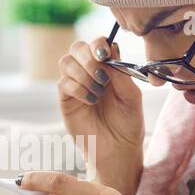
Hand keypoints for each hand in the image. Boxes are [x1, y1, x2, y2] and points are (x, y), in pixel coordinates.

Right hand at [57, 33, 143, 194]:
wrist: (117, 150)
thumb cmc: (128, 125)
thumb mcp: (132, 97)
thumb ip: (121, 73)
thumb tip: (108, 52)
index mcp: (109, 67)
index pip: (98, 43)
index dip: (99, 43)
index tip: (105, 53)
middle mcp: (90, 72)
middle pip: (77, 48)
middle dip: (88, 57)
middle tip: (102, 76)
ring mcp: (76, 85)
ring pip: (66, 62)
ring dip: (83, 73)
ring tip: (98, 91)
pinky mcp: (66, 100)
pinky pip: (63, 83)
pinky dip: (77, 88)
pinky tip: (91, 100)